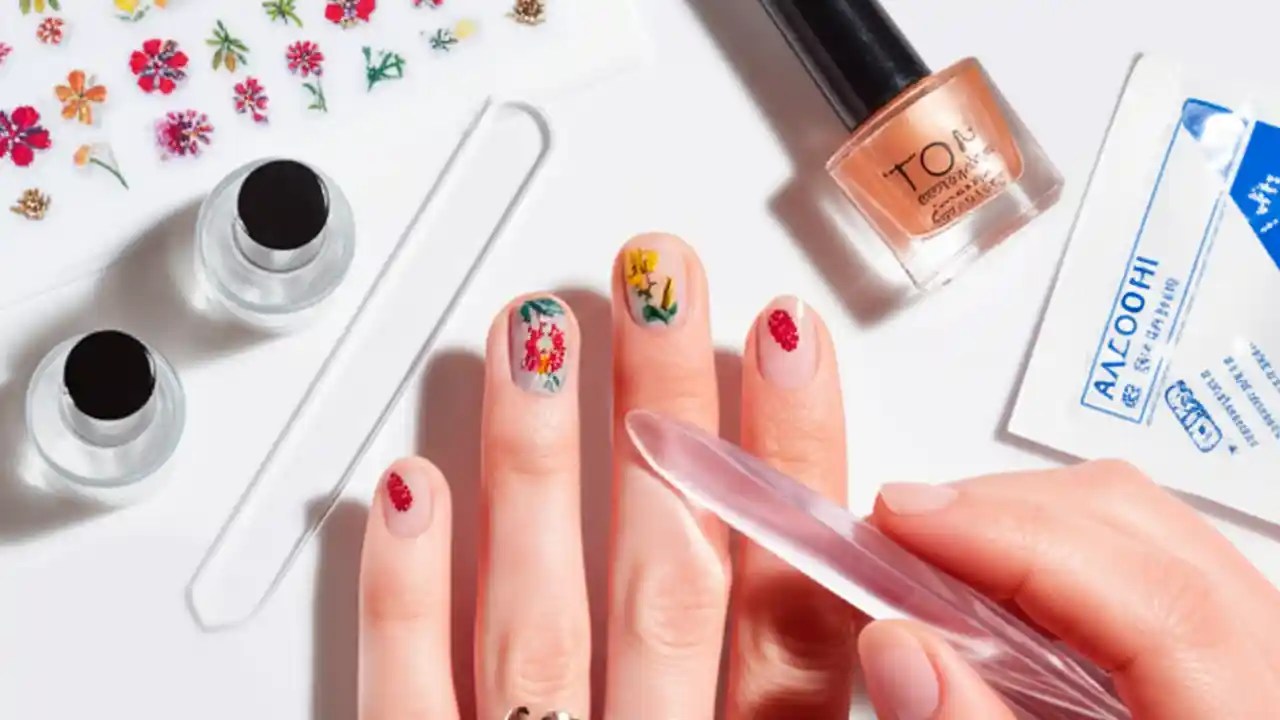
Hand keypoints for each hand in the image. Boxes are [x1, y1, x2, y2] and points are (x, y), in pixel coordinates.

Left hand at [356, 234, 857, 718]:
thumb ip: (798, 703)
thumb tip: (842, 571)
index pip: (796, 611)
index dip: (795, 462)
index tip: (787, 340)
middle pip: (669, 582)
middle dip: (667, 415)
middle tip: (659, 289)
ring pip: (537, 618)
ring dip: (537, 463)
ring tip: (530, 338)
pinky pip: (406, 698)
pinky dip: (405, 593)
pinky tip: (408, 487)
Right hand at [860, 463, 1279, 718]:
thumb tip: (898, 649)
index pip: (1156, 596)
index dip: (1013, 538)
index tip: (901, 517)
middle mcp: (1277, 673)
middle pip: (1147, 527)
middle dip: (1001, 510)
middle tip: (893, 534)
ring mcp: (1262, 654)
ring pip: (1148, 523)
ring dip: (1025, 521)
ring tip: (931, 557)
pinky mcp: (1232, 649)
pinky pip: (1152, 553)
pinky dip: (1059, 548)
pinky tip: (995, 584)